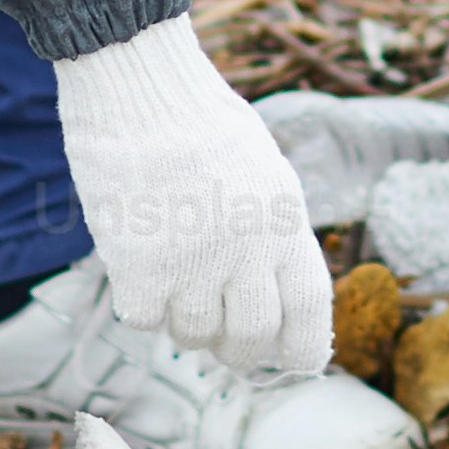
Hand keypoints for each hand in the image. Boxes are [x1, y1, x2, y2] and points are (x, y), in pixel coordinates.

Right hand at [45, 13, 328, 375]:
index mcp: (285, 220)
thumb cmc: (199, 121)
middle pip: (253, 336)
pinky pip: (145, 320)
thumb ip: (273, 235)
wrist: (139, 86)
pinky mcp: (140, 266)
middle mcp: (248, 248)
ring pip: (195, 335)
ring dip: (185, 323)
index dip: (304, 346)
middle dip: (240, 349)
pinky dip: (142, 305)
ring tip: (175, 285)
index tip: (294, 362)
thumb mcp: (265, 173)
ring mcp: (194, 261)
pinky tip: (139, 268)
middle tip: (226, 344)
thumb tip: (275, 301)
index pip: (309, 308)